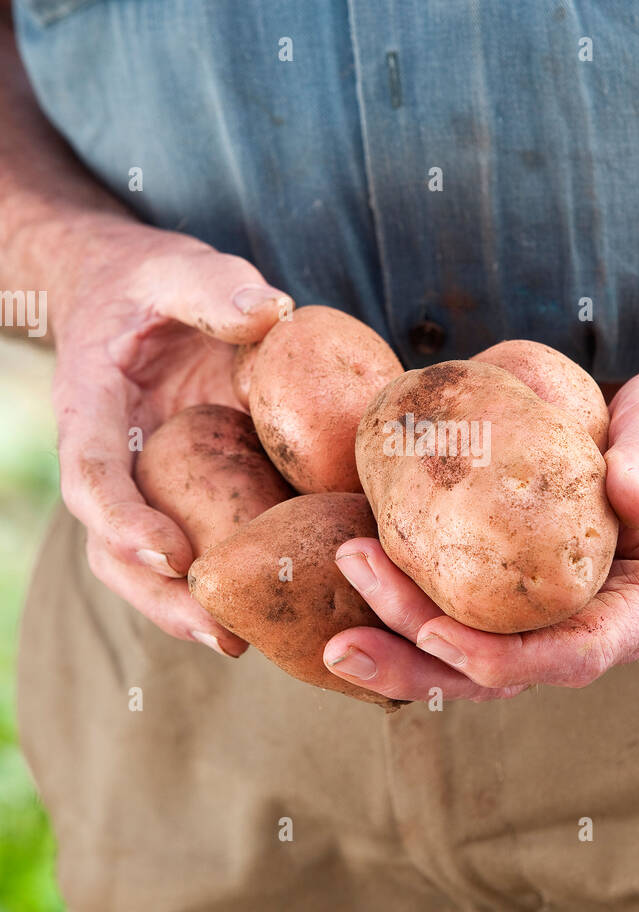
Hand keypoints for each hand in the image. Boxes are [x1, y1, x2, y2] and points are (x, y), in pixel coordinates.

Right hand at [51, 216, 291, 654]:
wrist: (128, 297)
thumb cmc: (149, 284)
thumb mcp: (175, 268)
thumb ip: (214, 287)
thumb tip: (272, 312)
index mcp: (93, 407)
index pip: (91, 473)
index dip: (122, 519)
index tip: (167, 554)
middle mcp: (108, 460)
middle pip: (111, 547)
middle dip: (158, 597)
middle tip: (218, 633)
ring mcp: (140, 487)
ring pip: (144, 565)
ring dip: (187, 609)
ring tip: (242, 644)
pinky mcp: (178, 496)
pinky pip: (194, 543)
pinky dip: (224, 578)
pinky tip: (275, 607)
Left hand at [322, 352, 638, 701]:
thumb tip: (632, 498)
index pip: (571, 655)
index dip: (499, 658)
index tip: (433, 632)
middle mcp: (598, 624)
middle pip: (503, 672)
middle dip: (421, 665)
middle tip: (345, 643)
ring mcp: (558, 611)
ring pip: (473, 653)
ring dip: (403, 647)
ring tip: (334, 636)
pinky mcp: (524, 585)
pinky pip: (465, 609)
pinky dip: (411, 607)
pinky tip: (357, 588)